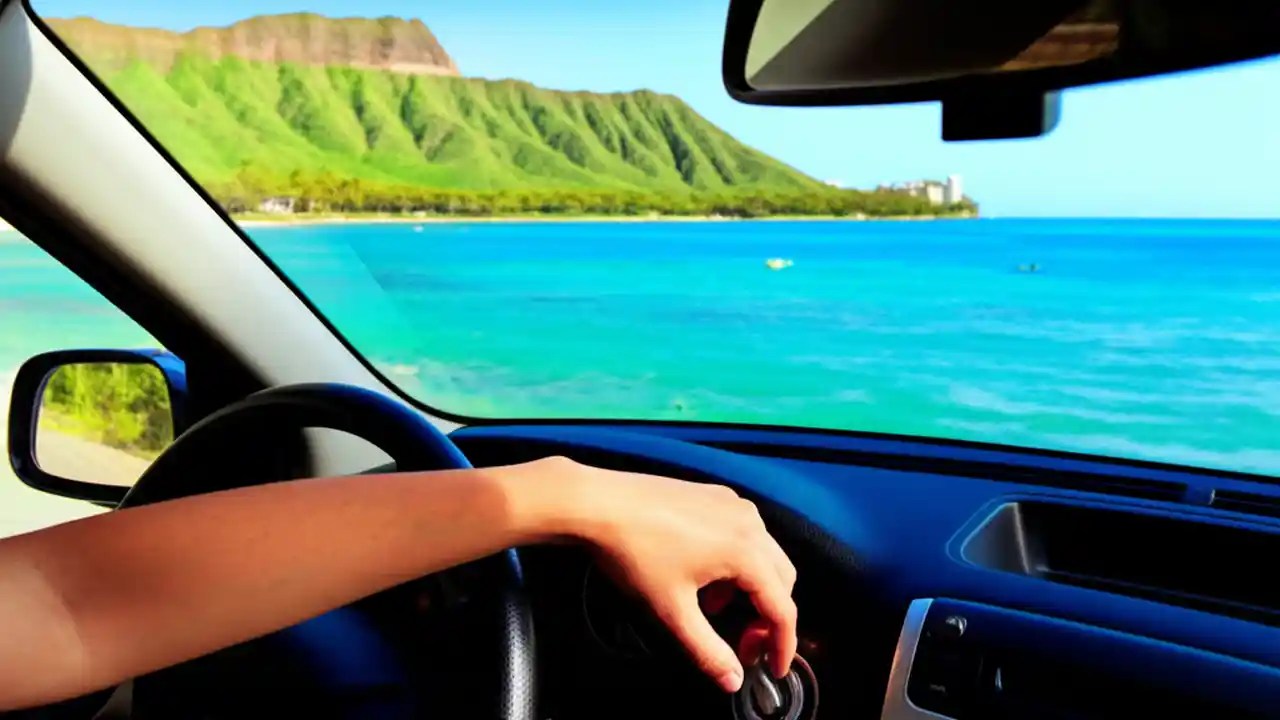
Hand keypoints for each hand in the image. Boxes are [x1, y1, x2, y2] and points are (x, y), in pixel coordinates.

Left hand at [545, 457, 797, 692]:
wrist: (598, 503)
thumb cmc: (634, 554)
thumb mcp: (671, 611)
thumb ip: (708, 651)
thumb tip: (732, 679)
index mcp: (746, 552)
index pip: (782, 608)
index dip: (783, 644)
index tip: (773, 668)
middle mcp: (749, 522)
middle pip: (781, 579)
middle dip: (767, 616)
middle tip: (743, 643)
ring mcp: (733, 504)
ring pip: (763, 554)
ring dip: (750, 588)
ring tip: (711, 606)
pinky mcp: (715, 494)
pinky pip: (743, 533)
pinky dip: (735, 561)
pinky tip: (701, 574)